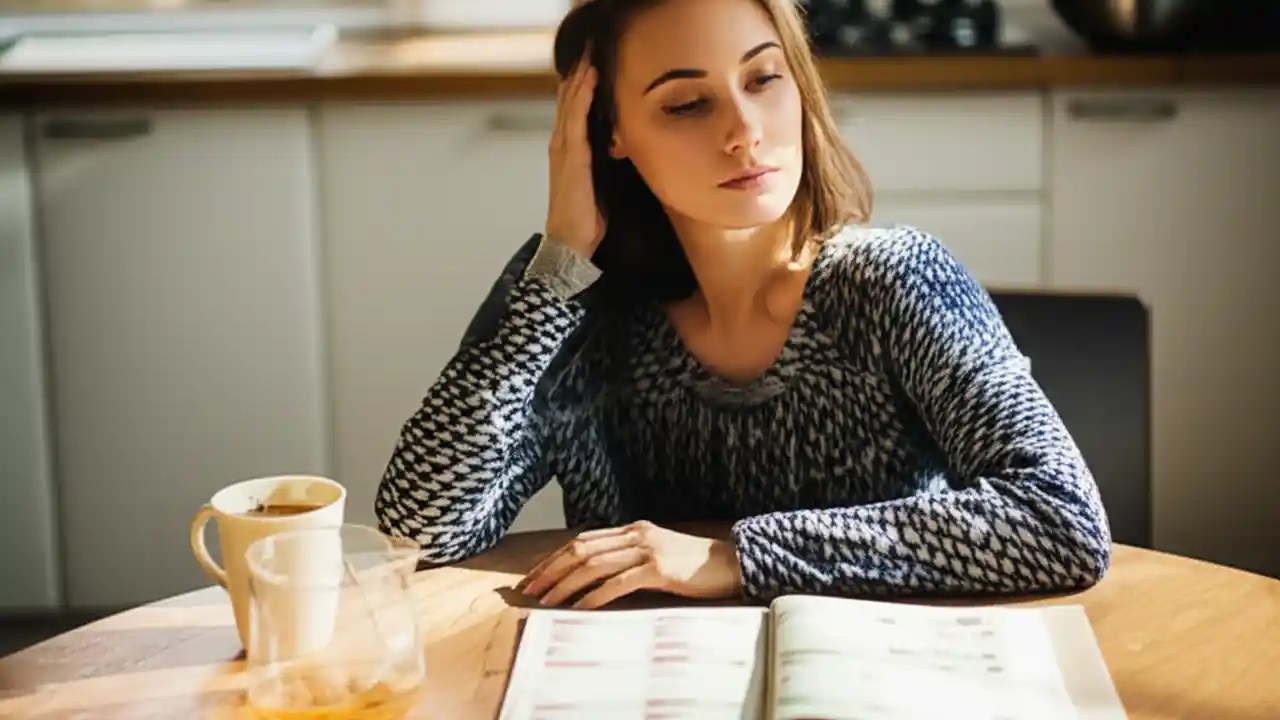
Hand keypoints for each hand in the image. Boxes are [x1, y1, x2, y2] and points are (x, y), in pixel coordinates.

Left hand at [515, 521, 743, 608]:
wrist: (731, 564)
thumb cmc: (693, 566)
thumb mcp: (656, 555)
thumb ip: (628, 559)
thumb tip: (593, 580)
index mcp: (632, 529)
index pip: (582, 540)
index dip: (554, 558)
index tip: (534, 576)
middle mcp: (636, 534)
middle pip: (581, 549)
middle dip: (550, 569)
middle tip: (529, 589)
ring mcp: (647, 549)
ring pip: (593, 565)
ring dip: (565, 584)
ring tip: (547, 601)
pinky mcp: (658, 569)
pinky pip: (617, 583)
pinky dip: (594, 596)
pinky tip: (579, 609)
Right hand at [545, 51, 606, 259]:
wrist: (572, 240)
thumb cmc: (587, 216)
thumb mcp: (601, 181)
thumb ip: (606, 161)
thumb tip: (624, 146)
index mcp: (570, 150)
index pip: (575, 110)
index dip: (582, 86)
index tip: (594, 64)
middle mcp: (563, 144)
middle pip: (570, 100)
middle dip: (580, 74)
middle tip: (590, 49)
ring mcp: (564, 148)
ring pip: (571, 103)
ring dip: (580, 76)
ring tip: (590, 53)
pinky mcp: (571, 156)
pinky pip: (576, 118)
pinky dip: (582, 96)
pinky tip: (590, 79)